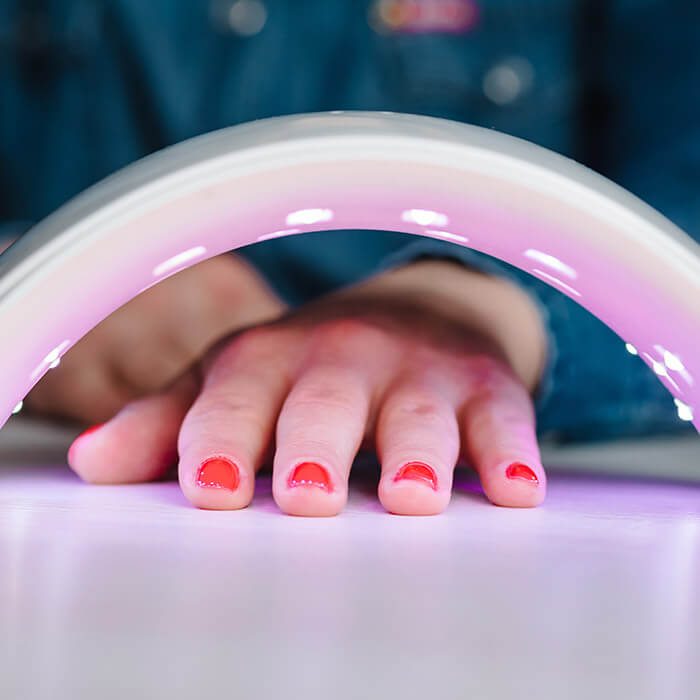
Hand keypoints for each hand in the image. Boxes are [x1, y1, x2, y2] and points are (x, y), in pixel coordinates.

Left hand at [67, 259, 547, 515]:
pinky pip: (500, 414)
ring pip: (415, 411)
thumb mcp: (234, 384)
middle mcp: (342, 357)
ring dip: (415, 453)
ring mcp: (415, 369)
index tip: (207, 492)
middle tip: (306, 496)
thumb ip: (169, 423)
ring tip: (412, 496)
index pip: (234, 402)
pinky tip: (516, 488)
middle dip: (314, 447)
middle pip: (323, 403)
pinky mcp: (480, 383)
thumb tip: (91, 464)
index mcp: (268, 360)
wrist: (409, 314)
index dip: (219, 443)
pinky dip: (510, 449)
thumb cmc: (307, 368)